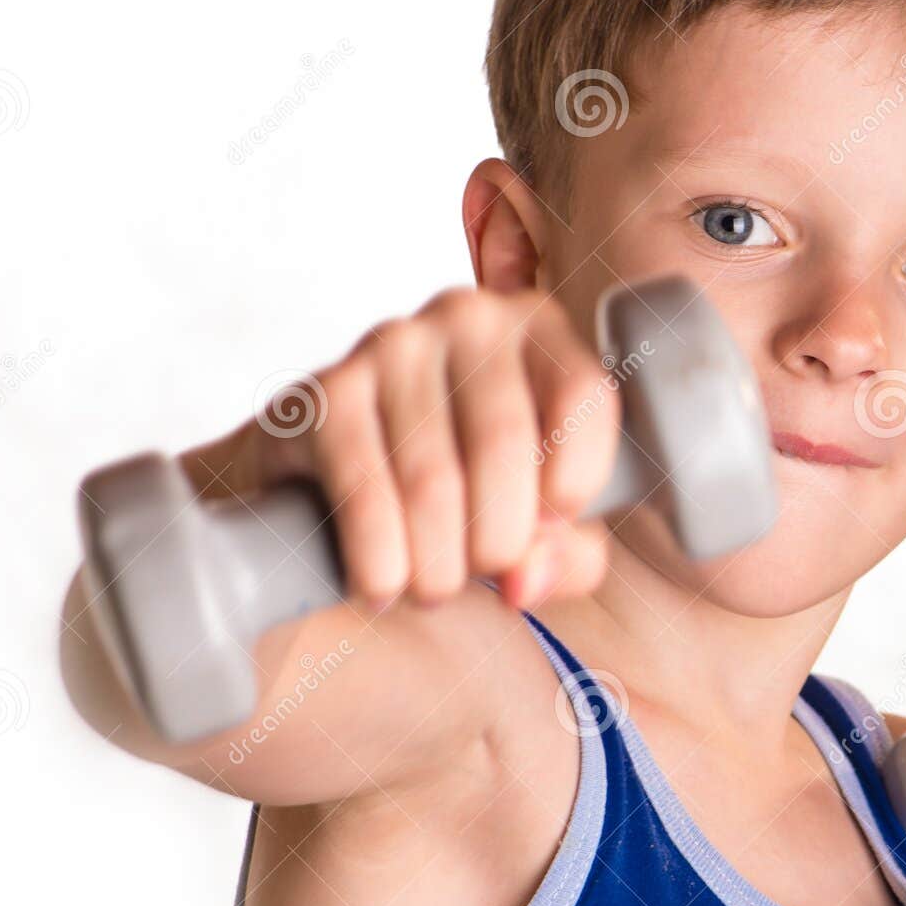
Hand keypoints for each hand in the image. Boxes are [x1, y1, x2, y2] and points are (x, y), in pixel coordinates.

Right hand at [179, 285, 619, 611]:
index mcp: (539, 330)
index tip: (548, 532)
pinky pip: (363, 492)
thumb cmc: (467, 491)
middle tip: (481, 575)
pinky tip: (381, 586)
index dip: (572, 486)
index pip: (582, 397)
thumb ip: (564, 554)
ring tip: (432, 587)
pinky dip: (379, 560)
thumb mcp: (541, 520)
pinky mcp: (323, 391)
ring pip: (432, 481)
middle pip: (503, 443)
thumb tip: (526, 580)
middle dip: (498, 540)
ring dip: (437, 563)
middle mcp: (466, 319)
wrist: (342, 485)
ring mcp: (389, 345)